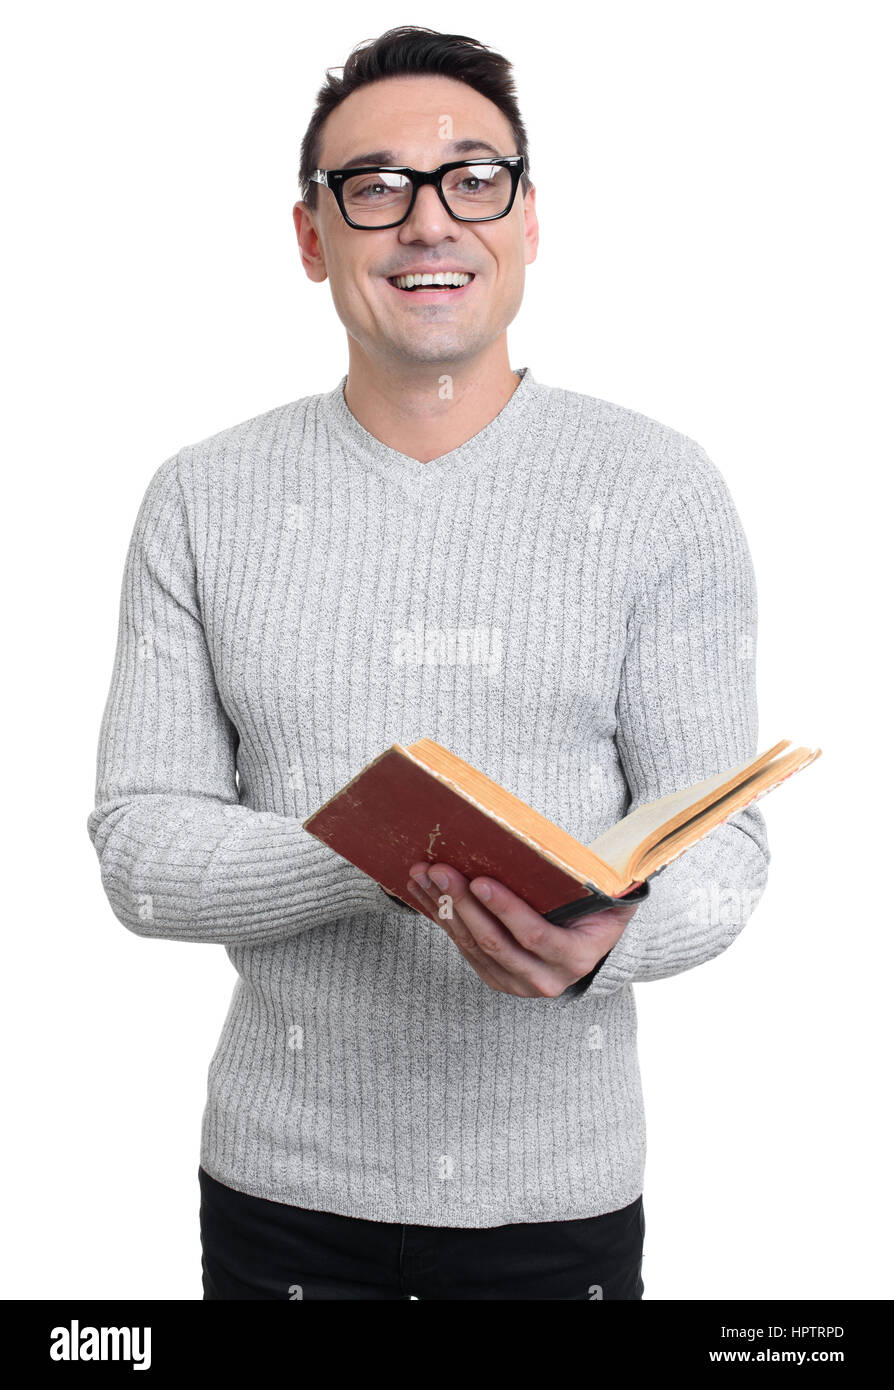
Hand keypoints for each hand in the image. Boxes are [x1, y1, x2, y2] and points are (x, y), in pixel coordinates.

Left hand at [406, 861, 641, 997]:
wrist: (591, 943)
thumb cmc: (597, 910)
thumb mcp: (607, 898)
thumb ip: (599, 884)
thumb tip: (581, 855)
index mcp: (575, 958)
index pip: (534, 935)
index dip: (506, 910)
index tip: (480, 881)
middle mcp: (545, 979)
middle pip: (495, 942)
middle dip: (463, 903)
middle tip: (439, 870)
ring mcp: (517, 983)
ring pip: (473, 947)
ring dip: (444, 909)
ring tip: (424, 876)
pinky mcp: (495, 978)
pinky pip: (464, 949)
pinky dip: (442, 920)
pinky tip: (426, 894)